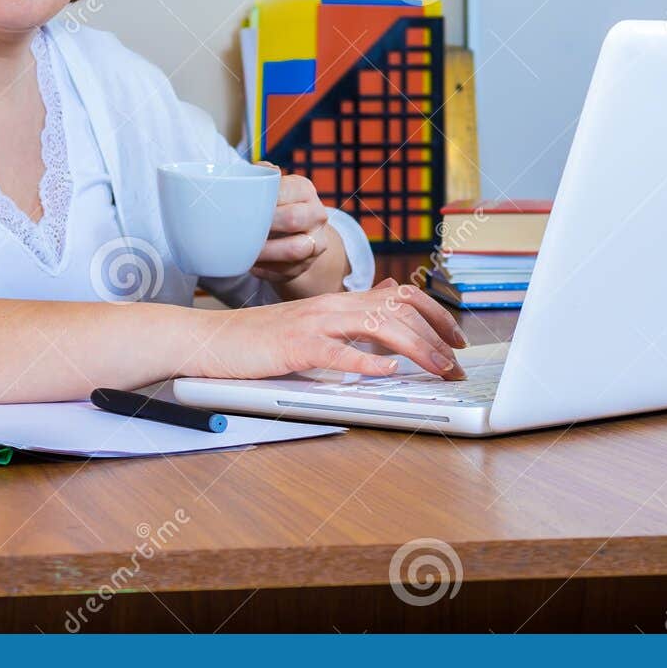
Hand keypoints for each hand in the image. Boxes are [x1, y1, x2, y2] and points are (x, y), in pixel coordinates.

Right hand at [195, 279, 468, 380]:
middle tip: (458, 364)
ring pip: (377, 327)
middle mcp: (331, 307)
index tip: (457, 340)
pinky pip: (336, 352)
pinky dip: (366, 362)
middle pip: (398, 310)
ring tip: (438, 369)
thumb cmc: (258, 339)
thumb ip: (351, 312)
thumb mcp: (312, 321)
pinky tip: (388, 373)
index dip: (436, 314)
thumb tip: (391, 294)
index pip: (400, 295)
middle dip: (436, 337)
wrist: (208, 339)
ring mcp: (313, 324)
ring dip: (415, 349)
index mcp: (337, 302)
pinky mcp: (294, 347)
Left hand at [250, 161, 338, 287]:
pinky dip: (265, 268)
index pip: (285, 190)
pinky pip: (286, 270)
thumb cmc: (277, 207)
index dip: (263, 198)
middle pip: (292, 219)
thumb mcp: (273, 188)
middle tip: (241, 228)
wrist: (299, 235)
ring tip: (246, 250)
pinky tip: (250, 263)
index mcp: (304, 189)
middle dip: (265, 225)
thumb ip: (261, 177)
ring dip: (266, 252)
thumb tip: (252, 171)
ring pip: (294, 249)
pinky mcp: (307, 265)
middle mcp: (316, 214)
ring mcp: (316, 242)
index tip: (242, 204)